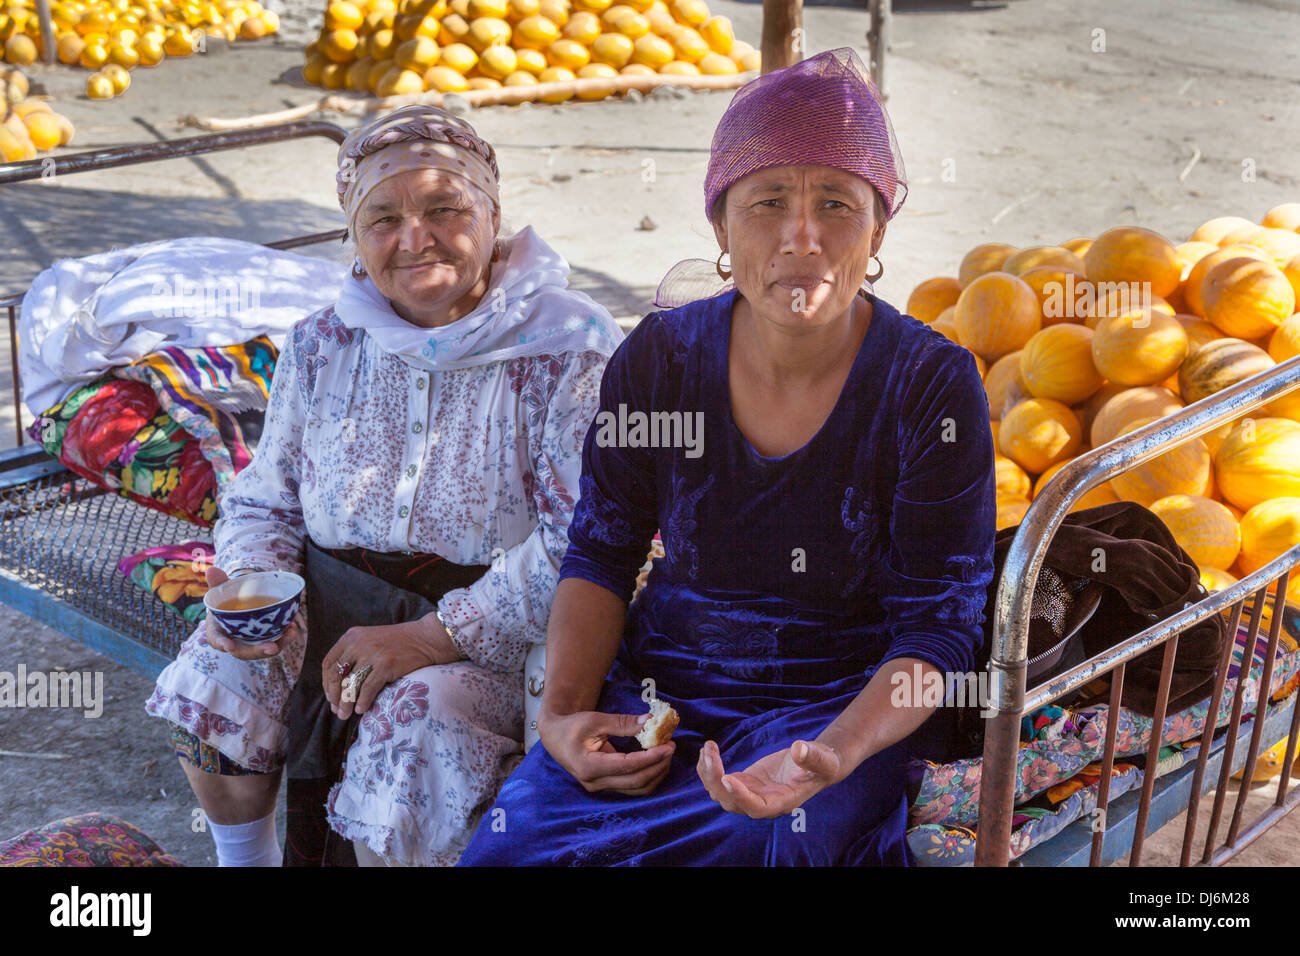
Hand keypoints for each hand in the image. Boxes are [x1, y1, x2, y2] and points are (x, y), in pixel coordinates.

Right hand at [202, 566, 300, 660]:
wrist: (236, 609)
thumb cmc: (225, 603)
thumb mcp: (220, 593)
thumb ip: (218, 583)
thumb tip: (212, 569)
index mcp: (217, 632)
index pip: (217, 640)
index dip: (222, 643)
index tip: (229, 646)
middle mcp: (233, 642)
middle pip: (243, 651)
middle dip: (258, 650)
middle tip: (272, 647)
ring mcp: (249, 644)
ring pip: (262, 649)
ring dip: (278, 644)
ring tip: (291, 634)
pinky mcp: (262, 642)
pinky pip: (273, 643)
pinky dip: (284, 638)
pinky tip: (293, 629)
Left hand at [321, 613, 458, 719]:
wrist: (426, 638)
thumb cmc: (399, 642)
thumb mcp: (370, 640)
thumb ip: (354, 655)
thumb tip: (339, 685)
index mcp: (351, 636)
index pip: (329, 663)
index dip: (327, 683)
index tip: (331, 697)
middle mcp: (358, 643)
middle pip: (336, 675)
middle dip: (334, 696)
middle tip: (336, 710)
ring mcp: (372, 654)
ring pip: (350, 685)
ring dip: (346, 704)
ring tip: (345, 715)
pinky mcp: (386, 665)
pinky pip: (367, 689)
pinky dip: (362, 702)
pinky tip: (361, 710)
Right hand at [539, 709, 674, 795]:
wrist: (556, 738)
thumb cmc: (572, 727)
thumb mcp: (595, 720)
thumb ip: (623, 723)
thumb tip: (650, 721)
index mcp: (587, 766)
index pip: (626, 766)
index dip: (650, 758)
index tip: (668, 746)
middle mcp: (594, 782)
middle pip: (635, 782)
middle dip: (657, 765)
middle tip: (671, 746)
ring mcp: (600, 787)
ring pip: (636, 789)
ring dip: (656, 773)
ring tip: (666, 754)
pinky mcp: (607, 786)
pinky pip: (633, 787)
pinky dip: (648, 776)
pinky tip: (656, 761)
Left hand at [696, 738, 842, 818]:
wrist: (816, 764)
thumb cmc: (822, 764)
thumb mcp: (822, 759)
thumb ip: (812, 757)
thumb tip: (799, 749)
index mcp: (781, 802)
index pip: (756, 808)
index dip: (740, 796)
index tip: (727, 776)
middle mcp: (762, 802)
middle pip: (731, 801)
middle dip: (716, 778)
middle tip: (710, 751)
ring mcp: (751, 793)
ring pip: (721, 793)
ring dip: (709, 772)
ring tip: (708, 747)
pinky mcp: (744, 782)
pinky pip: (720, 782)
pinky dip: (709, 768)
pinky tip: (707, 750)